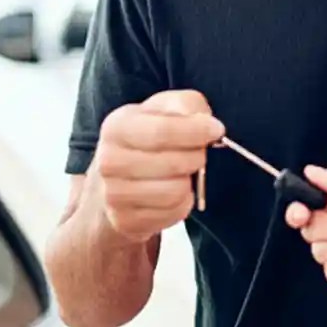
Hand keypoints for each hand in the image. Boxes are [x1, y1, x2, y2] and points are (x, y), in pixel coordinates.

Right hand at [93, 90, 223, 242]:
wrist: (116, 181)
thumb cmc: (147, 139)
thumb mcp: (163, 110)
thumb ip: (185, 105)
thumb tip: (206, 122)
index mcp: (117, 127)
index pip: (163, 131)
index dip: (196, 131)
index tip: (216, 129)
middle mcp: (109, 161)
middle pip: (173, 163)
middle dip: (196, 157)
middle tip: (198, 153)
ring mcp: (114, 195)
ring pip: (175, 191)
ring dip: (189, 181)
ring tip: (184, 173)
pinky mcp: (127, 221)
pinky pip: (173, 212)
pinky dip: (183, 202)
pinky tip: (175, 192)